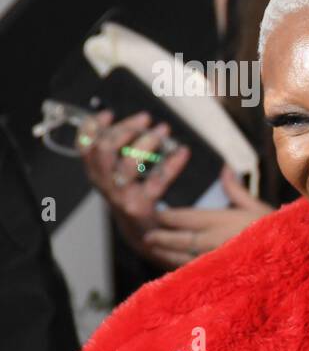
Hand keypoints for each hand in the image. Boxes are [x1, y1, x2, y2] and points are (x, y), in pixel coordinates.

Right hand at [79, 110, 190, 237]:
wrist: (144, 236)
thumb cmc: (134, 198)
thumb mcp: (118, 177)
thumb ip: (118, 153)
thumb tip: (129, 124)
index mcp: (97, 174)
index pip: (85, 148)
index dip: (92, 128)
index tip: (108, 114)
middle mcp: (105, 185)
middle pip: (105, 150)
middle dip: (125, 129)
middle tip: (145, 119)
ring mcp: (121, 197)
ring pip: (127, 164)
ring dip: (146, 143)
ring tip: (163, 131)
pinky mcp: (140, 207)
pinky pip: (157, 181)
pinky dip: (172, 163)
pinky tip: (183, 152)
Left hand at [141, 167, 272, 266]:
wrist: (291, 259)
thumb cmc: (278, 230)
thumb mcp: (258, 206)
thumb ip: (236, 190)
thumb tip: (224, 169)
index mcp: (223, 220)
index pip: (188, 217)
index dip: (170, 216)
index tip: (159, 215)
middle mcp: (214, 240)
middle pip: (181, 238)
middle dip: (162, 237)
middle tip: (147, 236)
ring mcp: (216, 260)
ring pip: (183, 257)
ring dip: (166, 253)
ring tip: (154, 251)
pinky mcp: (220, 275)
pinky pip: (195, 272)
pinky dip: (181, 269)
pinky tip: (174, 267)